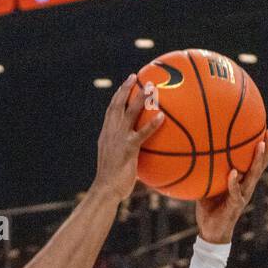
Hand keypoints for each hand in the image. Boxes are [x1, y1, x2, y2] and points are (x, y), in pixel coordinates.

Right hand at [93, 75, 163, 202]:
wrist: (105, 190)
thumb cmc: (112, 182)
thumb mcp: (117, 164)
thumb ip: (127, 154)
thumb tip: (140, 156)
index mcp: (106, 135)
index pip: (111, 111)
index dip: (118, 96)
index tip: (125, 84)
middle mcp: (111, 133)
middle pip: (117, 105)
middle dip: (125, 89)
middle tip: (135, 76)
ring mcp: (119, 140)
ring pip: (130, 113)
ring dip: (140, 98)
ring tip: (151, 87)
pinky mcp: (128, 149)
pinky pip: (142, 134)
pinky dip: (152, 124)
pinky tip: (162, 117)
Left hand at [195, 130, 267, 243]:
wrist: (210, 233)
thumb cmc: (209, 209)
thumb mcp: (206, 187)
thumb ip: (206, 173)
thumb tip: (193, 155)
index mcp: (243, 182)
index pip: (255, 162)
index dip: (261, 147)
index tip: (264, 129)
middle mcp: (246, 187)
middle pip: (261, 165)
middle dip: (266, 148)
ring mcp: (243, 196)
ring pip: (254, 176)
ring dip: (258, 160)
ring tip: (260, 145)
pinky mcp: (235, 205)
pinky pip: (236, 192)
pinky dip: (234, 182)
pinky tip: (234, 172)